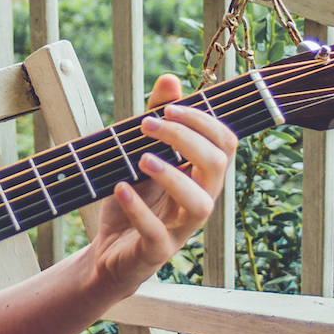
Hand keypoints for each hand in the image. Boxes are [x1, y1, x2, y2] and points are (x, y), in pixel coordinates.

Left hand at [82, 74, 238, 300]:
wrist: (109, 254)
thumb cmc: (133, 202)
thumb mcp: (139, 156)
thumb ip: (157, 121)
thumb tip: (171, 79)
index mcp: (201, 176)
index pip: (225, 144)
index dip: (203, 121)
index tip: (168, 107)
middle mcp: (199, 200)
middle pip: (217, 167)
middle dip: (185, 139)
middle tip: (147, 124)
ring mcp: (181, 229)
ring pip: (200, 204)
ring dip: (173, 175)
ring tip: (142, 159)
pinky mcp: (157, 251)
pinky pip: (158, 234)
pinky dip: (140, 210)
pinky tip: (121, 188)